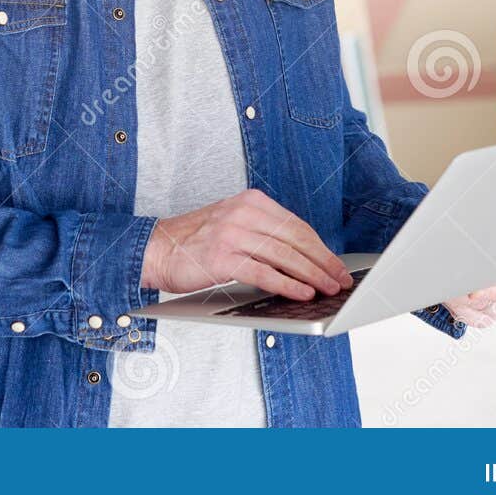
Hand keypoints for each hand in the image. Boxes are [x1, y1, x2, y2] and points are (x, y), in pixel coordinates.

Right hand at [141, 188, 353, 297]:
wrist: (155, 248)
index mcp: (250, 201)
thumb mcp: (232, 223)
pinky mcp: (223, 257)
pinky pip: (264, 272)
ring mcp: (232, 234)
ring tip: (328, 289)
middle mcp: (243, 213)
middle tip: (340, 279)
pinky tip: (302, 293)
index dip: (321, 248)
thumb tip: (304, 258)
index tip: (336, 264)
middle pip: (296, 239)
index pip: (296, 225)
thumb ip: (263, 233)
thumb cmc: (195, 242)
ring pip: (284, 256)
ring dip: (312, 275)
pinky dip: (287, 285)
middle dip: (323, 262)